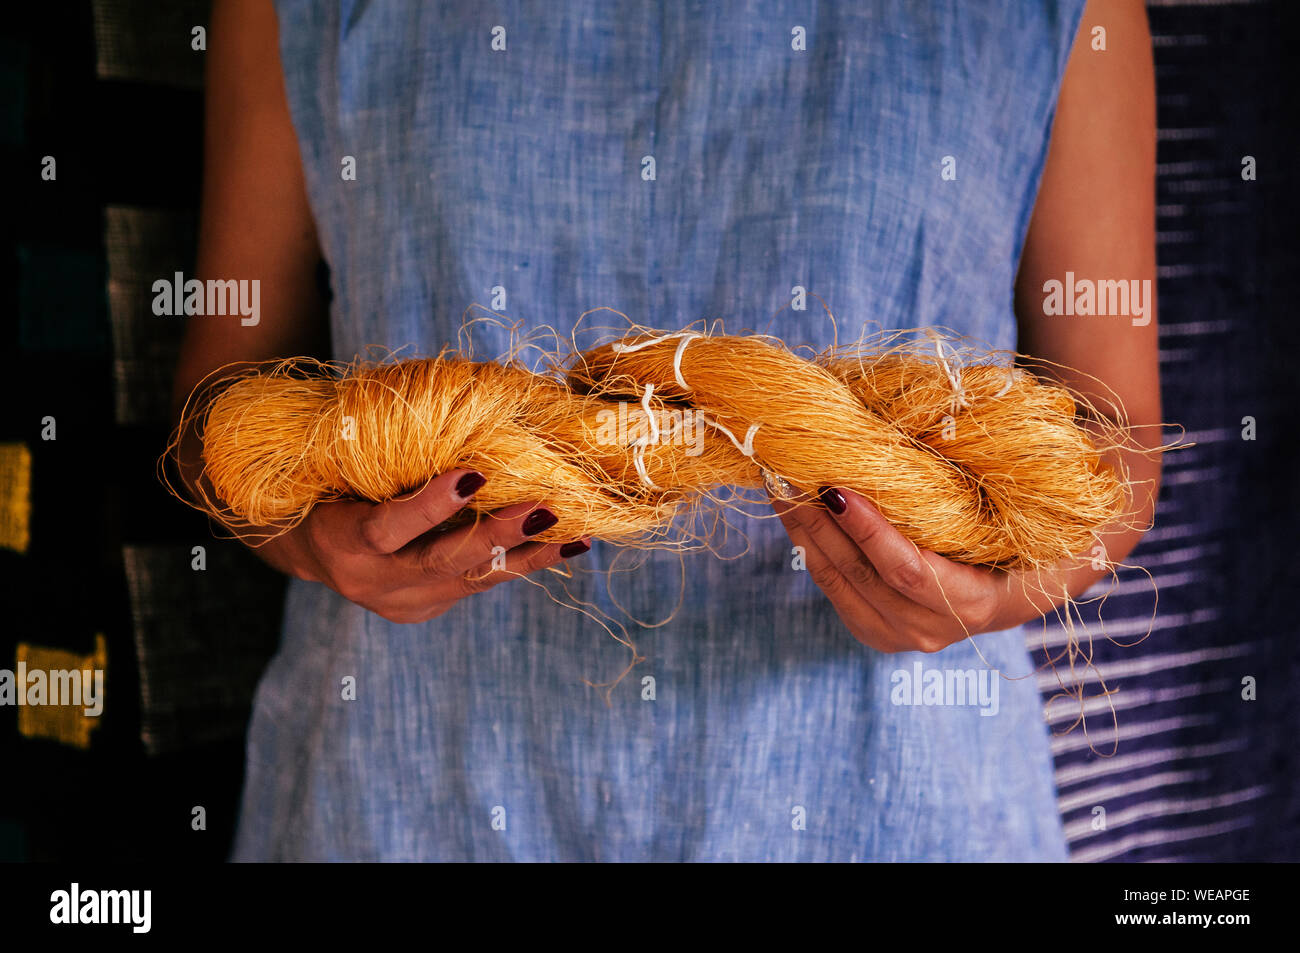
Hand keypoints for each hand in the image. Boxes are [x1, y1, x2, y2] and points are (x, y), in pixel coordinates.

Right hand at [249, 469, 590, 623]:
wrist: (306, 543)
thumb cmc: (328, 483)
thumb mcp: (344, 468)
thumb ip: (391, 458)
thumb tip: (464, 413)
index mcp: (342, 542)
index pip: (390, 528)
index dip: (432, 505)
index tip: (474, 474)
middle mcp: (373, 582)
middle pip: (444, 561)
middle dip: (499, 535)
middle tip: (543, 509)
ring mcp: (403, 602)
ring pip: (474, 579)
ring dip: (529, 553)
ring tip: (574, 533)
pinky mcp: (427, 608)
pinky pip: (480, 582)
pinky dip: (523, 560)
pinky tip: (565, 544)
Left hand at [773, 486, 1041, 652]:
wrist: (1051, 564)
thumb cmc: (1049, 521)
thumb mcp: (1042, 501)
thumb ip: (1010, 476)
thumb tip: (950, 417)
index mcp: (978, 605)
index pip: (907, 570)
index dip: (868, 530)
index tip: (836, 486)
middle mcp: (933, 631)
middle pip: (858, 575)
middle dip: (818, 520)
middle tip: (788, 468)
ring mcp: (901, 635)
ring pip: (835, 581)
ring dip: (802, 529)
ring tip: (778, 480)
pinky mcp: (876, 627)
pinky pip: (832, 585)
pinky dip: (809, 544)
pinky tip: (792, 506)